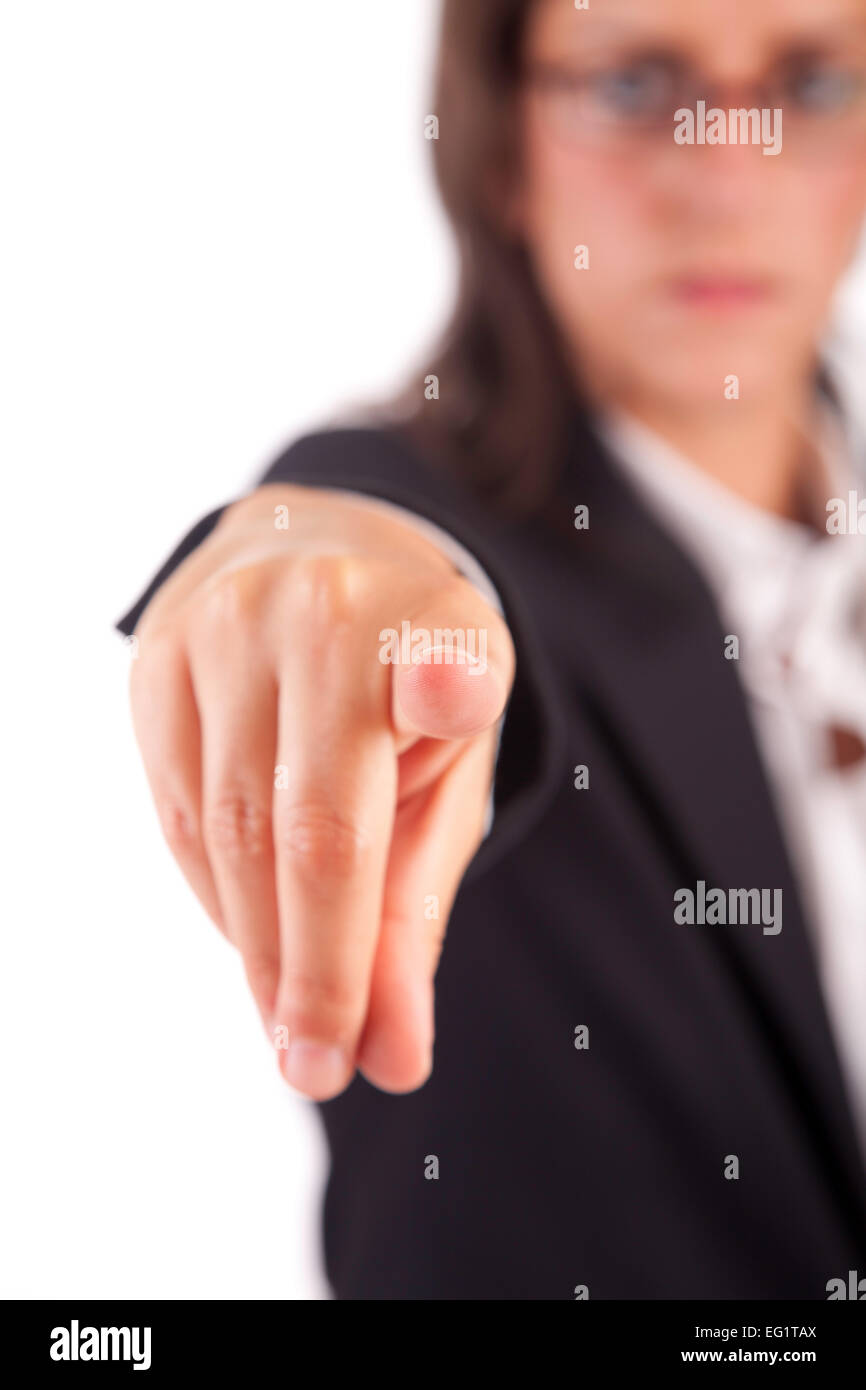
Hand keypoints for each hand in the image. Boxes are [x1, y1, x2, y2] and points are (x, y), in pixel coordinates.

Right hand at [129, 484, 513, 1098]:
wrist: (316, 569)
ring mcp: (228, 624)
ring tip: (292, 1031)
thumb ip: (416, 913)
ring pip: (230, 830)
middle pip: (313, 822)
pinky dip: (216, 898)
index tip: (454, 701)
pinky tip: (251, 942)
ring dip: (259, 952)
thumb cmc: (403, 694)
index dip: (447, 687)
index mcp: (439, 620)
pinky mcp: (157, 658)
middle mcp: (327, 605)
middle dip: (317, 968)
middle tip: (323, 1069)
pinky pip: (177, 812)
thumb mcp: (446, 782)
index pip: (445, 671)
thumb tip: (391, 1059)